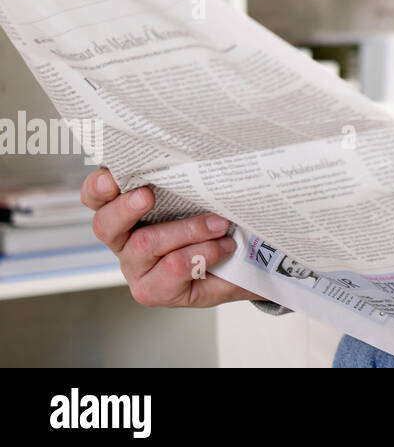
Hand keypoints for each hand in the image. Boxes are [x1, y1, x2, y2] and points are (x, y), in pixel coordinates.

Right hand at [80, 166, 259, 307]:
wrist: (244, 262)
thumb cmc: (217, 223)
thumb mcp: (200, 195)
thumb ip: (184, 179)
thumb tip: (193, 156)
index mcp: (126, 210)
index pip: (96, 197)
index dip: (98, 187)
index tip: (111, 177)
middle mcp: (124, 240)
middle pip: (104, 225)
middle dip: (125, 207)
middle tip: (146, 195)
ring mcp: (136, 269)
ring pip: (147, 243)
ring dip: (190, 229)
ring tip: (220, 224)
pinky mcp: (153, 291)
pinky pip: (173, 266)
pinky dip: (204, 252)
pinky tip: (224, 247)